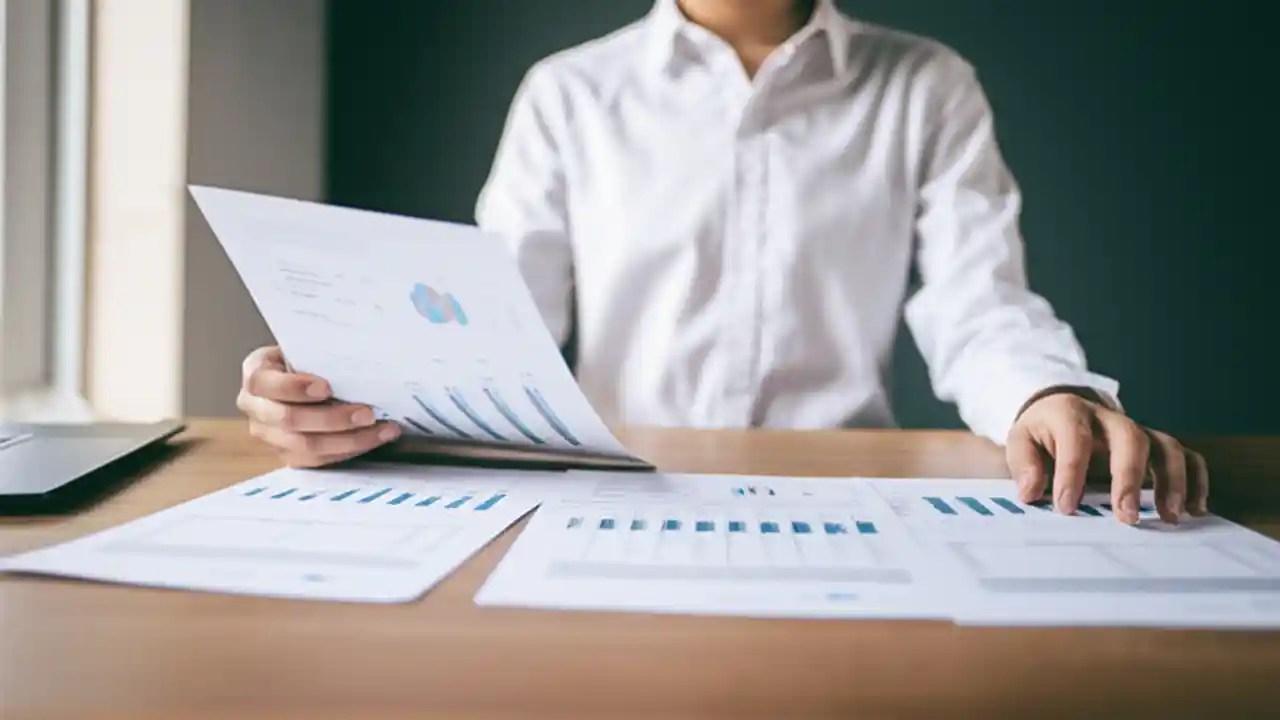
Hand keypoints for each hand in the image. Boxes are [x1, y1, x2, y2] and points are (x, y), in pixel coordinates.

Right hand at [237, 345, 400, 467]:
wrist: (305, 381)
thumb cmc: (309, 362)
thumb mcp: (306, 351)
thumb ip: (319, 357)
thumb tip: (359, 361)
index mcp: (256, 375)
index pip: (266, 384)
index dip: (295, 387)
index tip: (326, 387)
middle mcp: (256, 408)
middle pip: (289, 420)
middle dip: (333, 418)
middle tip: (368, 413)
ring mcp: (270, 436)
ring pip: (307, 446)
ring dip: (350, 439)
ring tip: (382, 430)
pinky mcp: (288, 456)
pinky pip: (319, 460)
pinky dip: (350, 450)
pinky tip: (374, 439)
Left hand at [1005, 390, 1208, 524]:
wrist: (1061, 412)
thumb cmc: (1042, 433)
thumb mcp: (1021, 440)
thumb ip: (1023, 463)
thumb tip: (1031, 491)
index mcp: (1071, 413)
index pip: (1075, 438)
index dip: (1071, 472)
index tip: (1067, 507)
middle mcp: (1109, 419)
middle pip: (1130, 438)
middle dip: (1130, 477)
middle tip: (1127, 516)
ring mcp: (1137, 431)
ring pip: (1166, 446)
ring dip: (1173, 481)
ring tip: (1170, 516)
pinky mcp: (1155, 445)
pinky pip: (1186, 455)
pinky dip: (1196, 480)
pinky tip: (1195, 509)